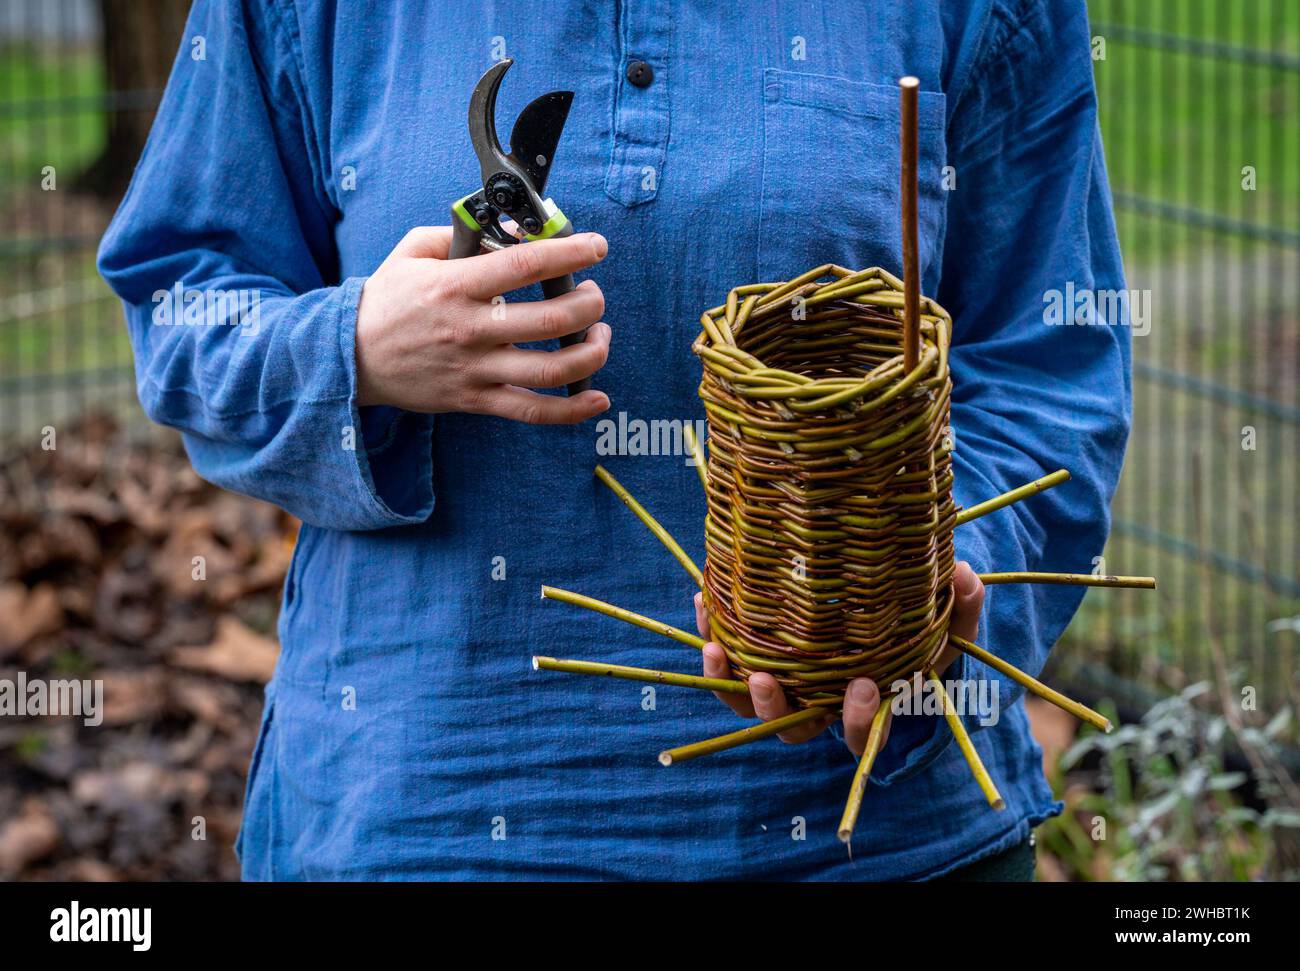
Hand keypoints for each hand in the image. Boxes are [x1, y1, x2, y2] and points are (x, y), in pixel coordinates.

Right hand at [354, 226, 610, 422]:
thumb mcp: (414, 251)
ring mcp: (475, 369)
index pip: (525, 265)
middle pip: (551, 319)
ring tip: (600, 336)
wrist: (348, 357)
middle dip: (589, 304)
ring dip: (592, 352)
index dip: (571, 254)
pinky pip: (533, 410)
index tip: (597, 247)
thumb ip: (461, 234)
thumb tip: (512, 231)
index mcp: (456, 285)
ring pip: (552, 369)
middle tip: (595, 294)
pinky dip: (572, 410)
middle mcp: (471, 329)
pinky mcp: (475, 401)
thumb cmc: (387, 301)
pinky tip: (597, 398)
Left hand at [693, 561, 985, 756]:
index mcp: (867, 705)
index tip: (864, 686)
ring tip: (716, 651)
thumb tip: (967, 575)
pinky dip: (714, 637)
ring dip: (730, 683)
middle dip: (776, 709)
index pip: (859, 733)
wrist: (883, 617)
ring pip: (752, 705)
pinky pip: (730, 663)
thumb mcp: (946, 622)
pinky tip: (703, 602)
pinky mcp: (758, 659)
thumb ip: (961, 606)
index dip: (857, 722)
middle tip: (767, 680)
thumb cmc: (917, 629)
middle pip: (793, 725)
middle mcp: (821, 704)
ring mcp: (788, 685)